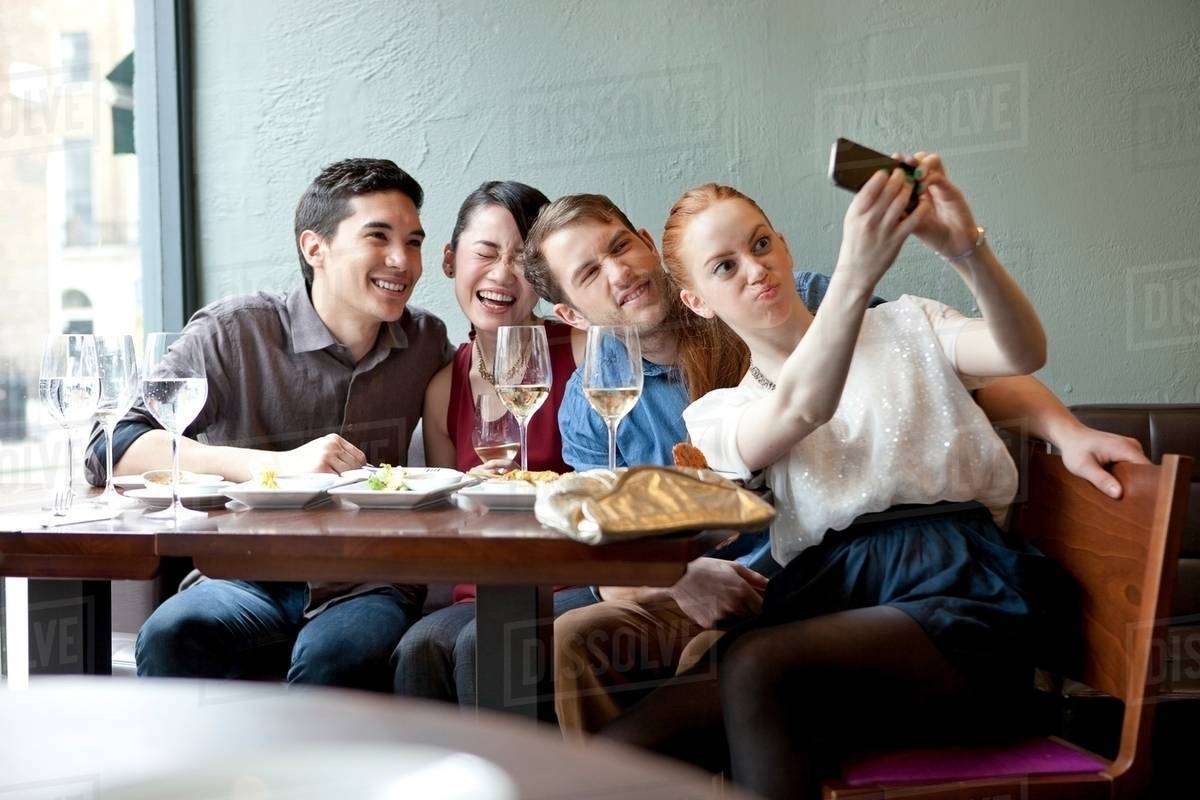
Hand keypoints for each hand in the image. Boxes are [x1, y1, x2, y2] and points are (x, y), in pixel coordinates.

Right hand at [271, 433, 366, 474]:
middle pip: (356, 465)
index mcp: (333, 439)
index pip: (359, 456)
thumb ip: (339, 455)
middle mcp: (331, 445)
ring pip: (349, 473)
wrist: (279, 466)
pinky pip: (338, 479)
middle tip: (346, 483)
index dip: (360, 469)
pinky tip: (328, 483)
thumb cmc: (302, 462)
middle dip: (353, 476)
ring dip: (345, 480)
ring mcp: (327, 456)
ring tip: (334, 481)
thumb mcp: (322, 449)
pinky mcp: (321, 468)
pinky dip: (337, 484)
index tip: (358, 476)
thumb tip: (363, 468)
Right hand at [668, 557, 768, 628]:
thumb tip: (772, 585)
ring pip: (735, 623)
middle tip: (737, 603)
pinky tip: (711, 609)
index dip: (762, 607)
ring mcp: (720, 616)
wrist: (678, 576)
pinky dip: (718, 621)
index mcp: (742, 590)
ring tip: (721, 604)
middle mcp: (733, 605)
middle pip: (750, 617)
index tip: (758, 605)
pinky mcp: (708, 624)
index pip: (763, 608)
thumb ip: (755, 577)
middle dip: (748, 612)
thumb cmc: (707, 569)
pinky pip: (720, 626)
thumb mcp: (732, 566)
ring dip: (733, 617)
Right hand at [835, 166, 928, 291]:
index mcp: (856, 213)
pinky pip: (913, 218)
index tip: (887, 170)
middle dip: (900, 177)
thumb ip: (862, 204)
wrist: (857, 271)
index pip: (871, 186)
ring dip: (911, 189)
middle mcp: (869, 220)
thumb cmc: (855, 244)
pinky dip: (920, 207)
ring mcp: (884, 230)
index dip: (882, 174)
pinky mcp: (897, 240)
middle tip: (904, 173)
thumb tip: (875, 182)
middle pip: (889, 190)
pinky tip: (923, 201)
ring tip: (913, 185)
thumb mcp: (851, 221)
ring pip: (902, 201)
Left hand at [894, 151, 978, 255]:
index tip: (886, 163)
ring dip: (921, 164)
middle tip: (899, 161)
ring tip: (912, 173)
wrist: (954, 244)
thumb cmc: (933, 232)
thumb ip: (896, 211)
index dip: (898, 163)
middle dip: (909, 158)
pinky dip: (929, 178)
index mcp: (918, 188)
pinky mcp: (951, 190)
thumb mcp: (909, 223)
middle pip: (920, 159)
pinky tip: (920, 187)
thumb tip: (874, 204)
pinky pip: (940, 177)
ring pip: (932, 161)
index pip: (908, 167)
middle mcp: (930, 183)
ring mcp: (941, 185)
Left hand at [1057, 425, 1149, 498]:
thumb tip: (1118, 493)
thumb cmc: (1074, 449)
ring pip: (1140, 470)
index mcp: (1125, 448)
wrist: (1070, 435)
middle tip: (1128, 500)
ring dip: (1133, 481)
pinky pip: (1133, 467)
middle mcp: (1133, 446)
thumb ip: (1101, 480)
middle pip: (1146, 471)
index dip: (1146, 486)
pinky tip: (1118, 484)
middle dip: (1139, 486)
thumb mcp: (1083, 467)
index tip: (1140, 499)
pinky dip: (1128, 476)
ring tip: (1122, 493)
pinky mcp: (1127, 452)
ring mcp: (1131, 448)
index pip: (1148, 470)